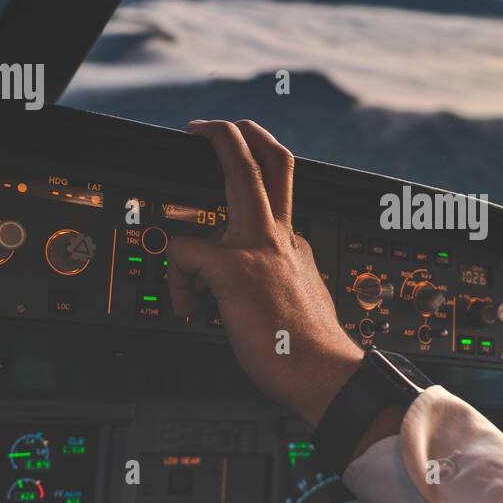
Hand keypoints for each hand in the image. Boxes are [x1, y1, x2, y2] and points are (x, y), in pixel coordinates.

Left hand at [166, 120, 364, 425]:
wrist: (325, 376)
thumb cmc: (310, 352)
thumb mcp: (300, 304)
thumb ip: (281, 283)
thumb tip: (252, 290)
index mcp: (295, 247)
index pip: (277, 202)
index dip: (257, 185)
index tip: (241, 174)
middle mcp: (281, 239)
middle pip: (271, 164)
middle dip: (240, 134)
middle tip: (212, 127)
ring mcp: (259, 248)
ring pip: (242, 174)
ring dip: (220, 145)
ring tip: (196, 143)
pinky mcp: (234, 269)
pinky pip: (186, 252)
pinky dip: (177, 279)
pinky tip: (186, 305)